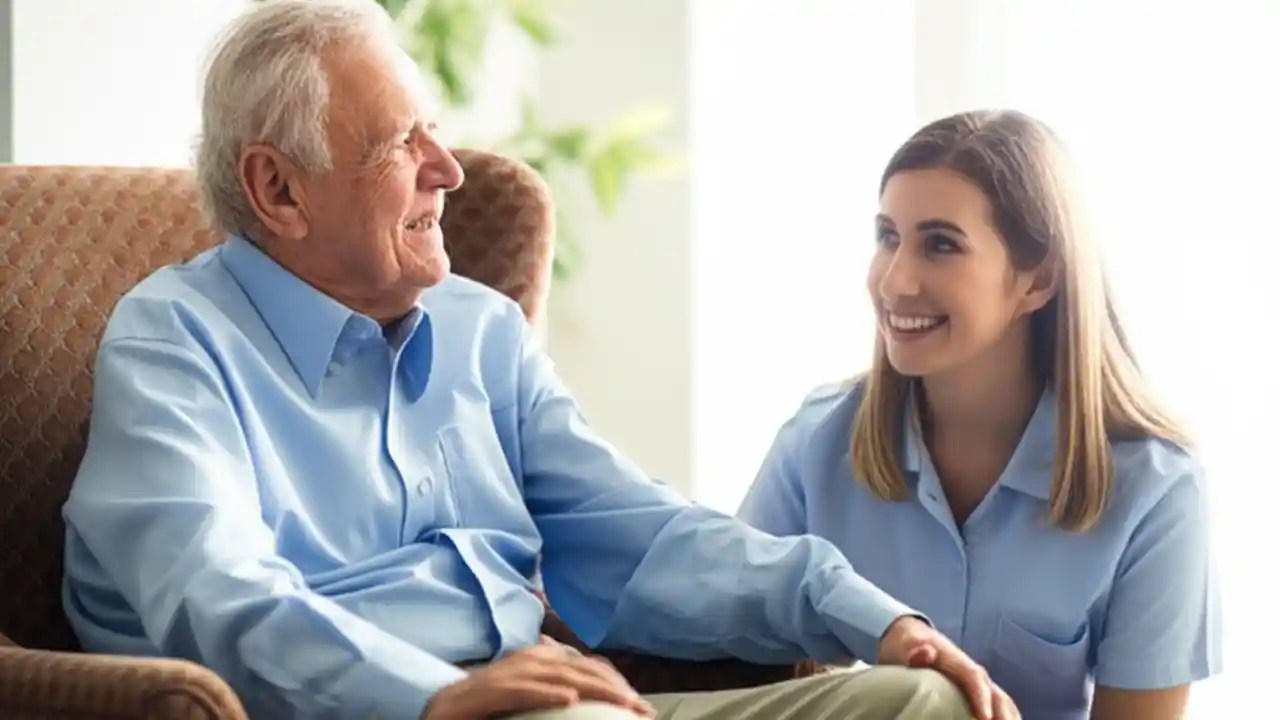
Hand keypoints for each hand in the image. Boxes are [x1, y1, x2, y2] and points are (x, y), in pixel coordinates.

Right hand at [422, 638, 654, 719]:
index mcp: (543, 658)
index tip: (641, 703)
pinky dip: (549, 693)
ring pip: (563, 675)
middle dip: (617, 687)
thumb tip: (583, 697)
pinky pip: (526, 690)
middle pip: (583, 668)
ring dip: (596, 689)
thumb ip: (556, 688)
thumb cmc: (491, 704)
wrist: (442, 706)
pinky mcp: (494, 689)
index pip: (589, 665)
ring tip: (622, 703)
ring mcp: (513, 672)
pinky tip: (570, 700)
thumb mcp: (532, 692)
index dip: (617, 681)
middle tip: (642, 708)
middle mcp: (533, 658)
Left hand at [878, 616, 1019, 719]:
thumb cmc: (907, 646)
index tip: (985, 719)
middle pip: (997, 694)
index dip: (981, 698)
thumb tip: (926, 652)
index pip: (975, 678)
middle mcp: (974, 672)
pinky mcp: (977, 691)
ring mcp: (978, 682)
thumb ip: (914, 652)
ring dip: (1010, 717)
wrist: (911, 637)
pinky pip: (998, 704)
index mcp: (957, 660)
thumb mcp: (905, 647)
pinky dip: (1007, 716)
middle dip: (1004, 715)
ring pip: (1002, 701)